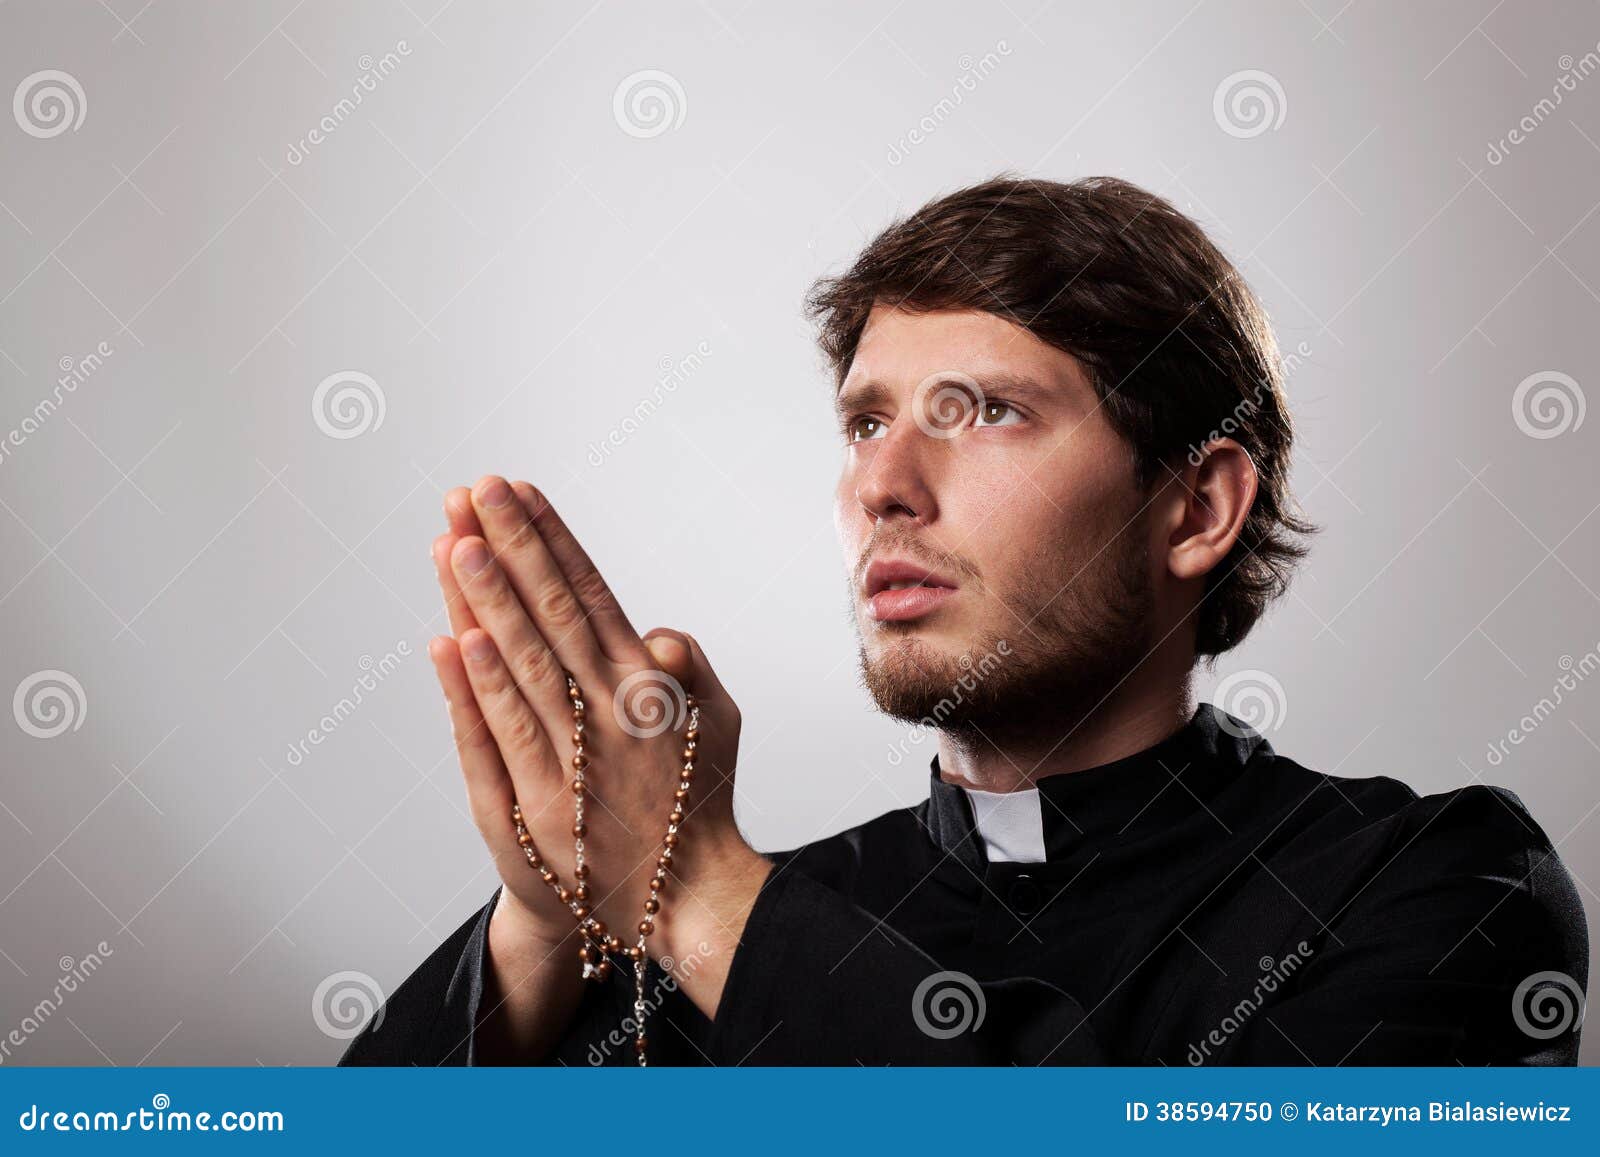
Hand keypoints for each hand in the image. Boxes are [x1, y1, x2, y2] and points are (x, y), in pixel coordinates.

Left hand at [428, 477, 769, 1003]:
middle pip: (549, 613)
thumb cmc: (699, 802)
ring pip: (519, 664)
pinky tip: (449, 640)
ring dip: (484, 600)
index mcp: (648, 685)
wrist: (687, 901)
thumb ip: (688, 663)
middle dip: (510, 546)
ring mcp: (571, 758)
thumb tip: (654, 627)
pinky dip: (474, 688)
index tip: (518, 491)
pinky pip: (500, 737)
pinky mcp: (536, 807)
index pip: (589, 592)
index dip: (550, 539)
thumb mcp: (718, 721)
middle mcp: (609, 712)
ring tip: (455, 542)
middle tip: (473, 490)